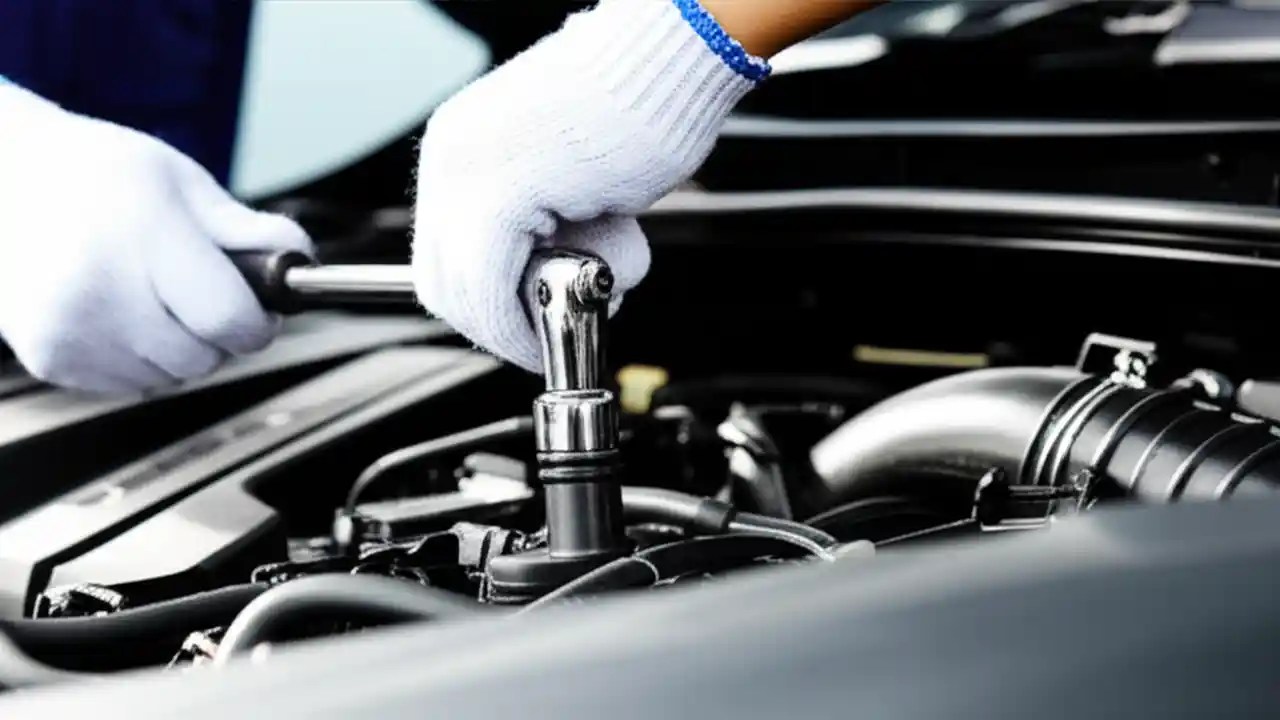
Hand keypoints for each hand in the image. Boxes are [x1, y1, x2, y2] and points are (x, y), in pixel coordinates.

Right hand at [0, 84, 312, 394]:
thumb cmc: (93, 174)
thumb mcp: (181, 181)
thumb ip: (248, 230)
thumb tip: (301, 264)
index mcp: (145, 239)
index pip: (233, 321)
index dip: (258, 321)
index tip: (259, 307)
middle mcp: (102, 291)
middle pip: (206, 357)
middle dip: (219, 332)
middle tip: (197, 290)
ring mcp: (72, 332)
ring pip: (172, 377)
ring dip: (178, 347)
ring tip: (149, 292)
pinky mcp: (51, 360)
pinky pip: (132, 383)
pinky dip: (139, 357)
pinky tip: (116, 309)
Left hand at [411, 0, 766, 371]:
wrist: (671, 54)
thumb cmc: (639, 107)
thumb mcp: (568, 177)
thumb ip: (547, 226)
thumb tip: (549, 284)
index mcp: (461, 147)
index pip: (444, 257)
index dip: (486, 308)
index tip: (530, 327)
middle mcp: (452, 155)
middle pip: (442, 283)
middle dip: (501, 326)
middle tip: (553, 332)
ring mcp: (470, 170)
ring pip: (463, 292)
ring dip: (523, 324)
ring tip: (593, 293)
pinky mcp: (505, 188)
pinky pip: (490, 287)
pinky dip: (521, 323)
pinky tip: (565, 318)